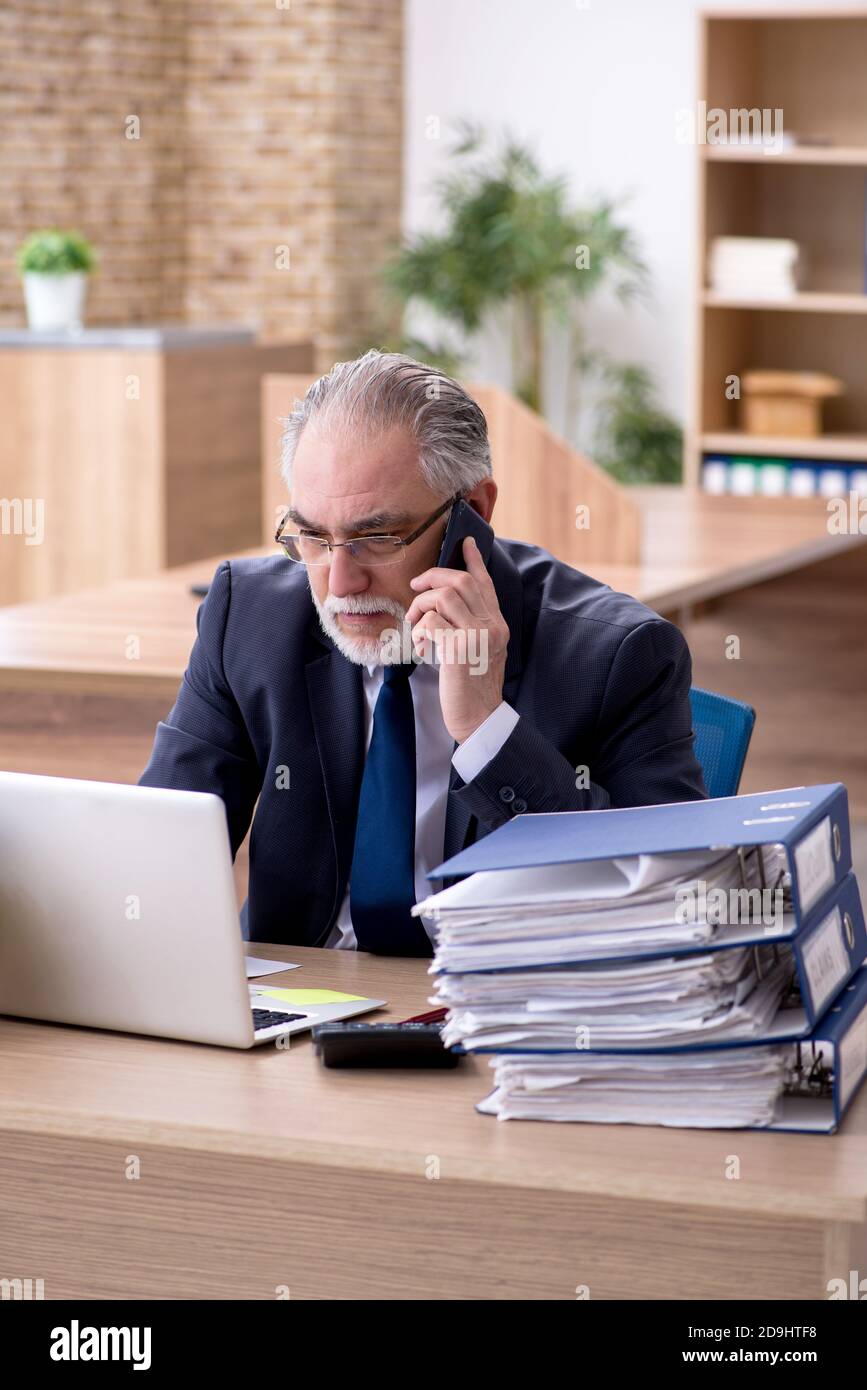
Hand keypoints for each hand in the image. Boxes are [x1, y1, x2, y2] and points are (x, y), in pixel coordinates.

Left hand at [405, 536, 508, 743]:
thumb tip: (440, 607)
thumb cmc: (471, 687)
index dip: (474, 560)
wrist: (479, 718)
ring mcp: (478, 636)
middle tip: (415, 590)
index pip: (485, 583)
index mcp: (496, 624)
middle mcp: (492, 625)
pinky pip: (431, 622)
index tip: (465, 542)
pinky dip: (419, 631)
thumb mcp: (477, 651)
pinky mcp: (461, 649)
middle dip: (431, 578)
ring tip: (415, 626)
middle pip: (460, 581)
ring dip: (420, 607)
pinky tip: (420, 648)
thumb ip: (468, 627)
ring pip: (443, 596)